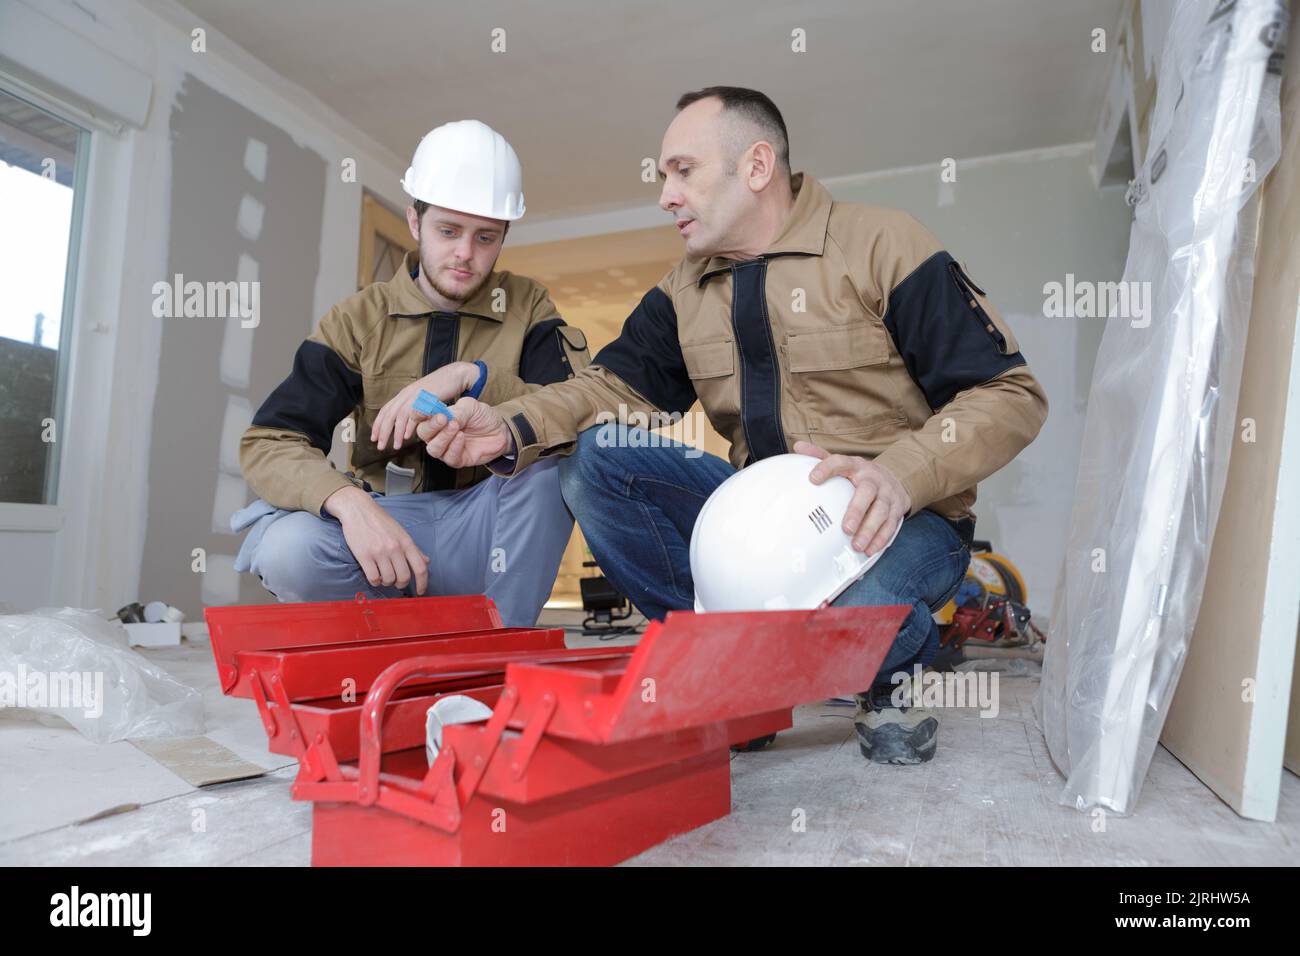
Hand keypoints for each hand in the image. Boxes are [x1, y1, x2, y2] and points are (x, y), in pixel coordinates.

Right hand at [322, 486, 428, 593]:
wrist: (358, 510)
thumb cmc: (381, 521)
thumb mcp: (401, 532)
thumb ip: (414, 549)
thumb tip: (426, 562)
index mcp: (406, 542)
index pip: (421, 568)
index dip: (423, 583)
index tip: (420, 592)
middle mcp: (395, 548)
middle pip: (404, 577)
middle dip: (401, 584)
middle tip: (396, 581)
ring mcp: (379, 552)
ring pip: (388, 579)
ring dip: (386, 582)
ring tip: (383, 576)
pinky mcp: (364, 556)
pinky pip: (373, 578)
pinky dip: (375, 581)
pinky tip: (374, 575)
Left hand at [371, 361, 478, 451]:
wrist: (455, 375)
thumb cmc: (441, 389)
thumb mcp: (422, 399)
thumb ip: (413, 409)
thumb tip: (406, 424)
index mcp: (404, 395)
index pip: (385, 410)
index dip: (378, 424)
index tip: (374, 438)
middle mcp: (406, 394)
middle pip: (389, 414)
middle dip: (382, 432)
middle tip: (380, 446)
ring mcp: (415, 395)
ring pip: (399, 416)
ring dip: (396, 432)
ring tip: (396, 446)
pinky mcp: (425, 397)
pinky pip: (414, 413)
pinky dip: (410, 426)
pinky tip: (408, 436)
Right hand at [416, 397, 509, 467]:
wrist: (500, 430)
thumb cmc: (482, 417)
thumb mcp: (470, 407)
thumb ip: (456, 412)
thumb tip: (445, 417)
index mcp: (436, 418)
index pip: (419, 417)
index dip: (418, 413)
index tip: (422, 409)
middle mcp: (437, 434)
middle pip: (423, 433)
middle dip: (431, 426)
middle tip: (443, 418)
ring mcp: (446, 448)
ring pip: (433, 448)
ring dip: (443, 437)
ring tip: (456, 427)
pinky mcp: (456, 459)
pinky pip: (449, 457)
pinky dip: (454, 447)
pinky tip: (461, 437)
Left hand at [794, 441, 910, 555]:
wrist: (894, 479)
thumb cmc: (860, 475)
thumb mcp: (844, 464)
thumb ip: (820, 456)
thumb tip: (798, 446)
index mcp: (856, 466)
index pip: (841, 463)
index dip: (827, 468)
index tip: (813, 479)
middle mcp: (873, 479)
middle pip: (867, 492)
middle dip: (857, 510)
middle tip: (846, 528)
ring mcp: (887, 494)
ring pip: (881, 511)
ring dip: (870, 529)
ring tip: (857, 545)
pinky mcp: (896, 509)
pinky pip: (891, 524)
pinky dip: (881, 538)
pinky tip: (870, 549)